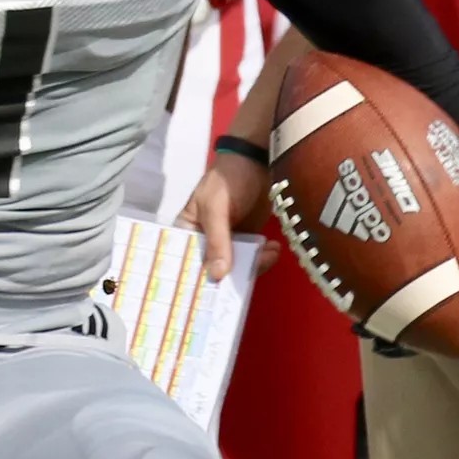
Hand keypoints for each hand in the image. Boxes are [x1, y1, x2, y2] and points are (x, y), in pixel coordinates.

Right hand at [176, 150, 269, 278]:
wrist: (258, 160)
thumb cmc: (228, 179)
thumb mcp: (216, 207)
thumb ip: (217, 241)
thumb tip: (217, 275)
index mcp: (187, 232)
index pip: (185, 263)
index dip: (194, 281)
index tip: (208, 298)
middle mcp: (205, 240)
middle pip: (212, 270)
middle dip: (230, 278)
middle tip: (247, 282)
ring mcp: (227, 241)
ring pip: (236, 267)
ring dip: (253, 265)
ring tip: (268, 253)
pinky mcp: (247, 239)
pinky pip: (252, 258)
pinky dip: (263, 258)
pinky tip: (272, 248)